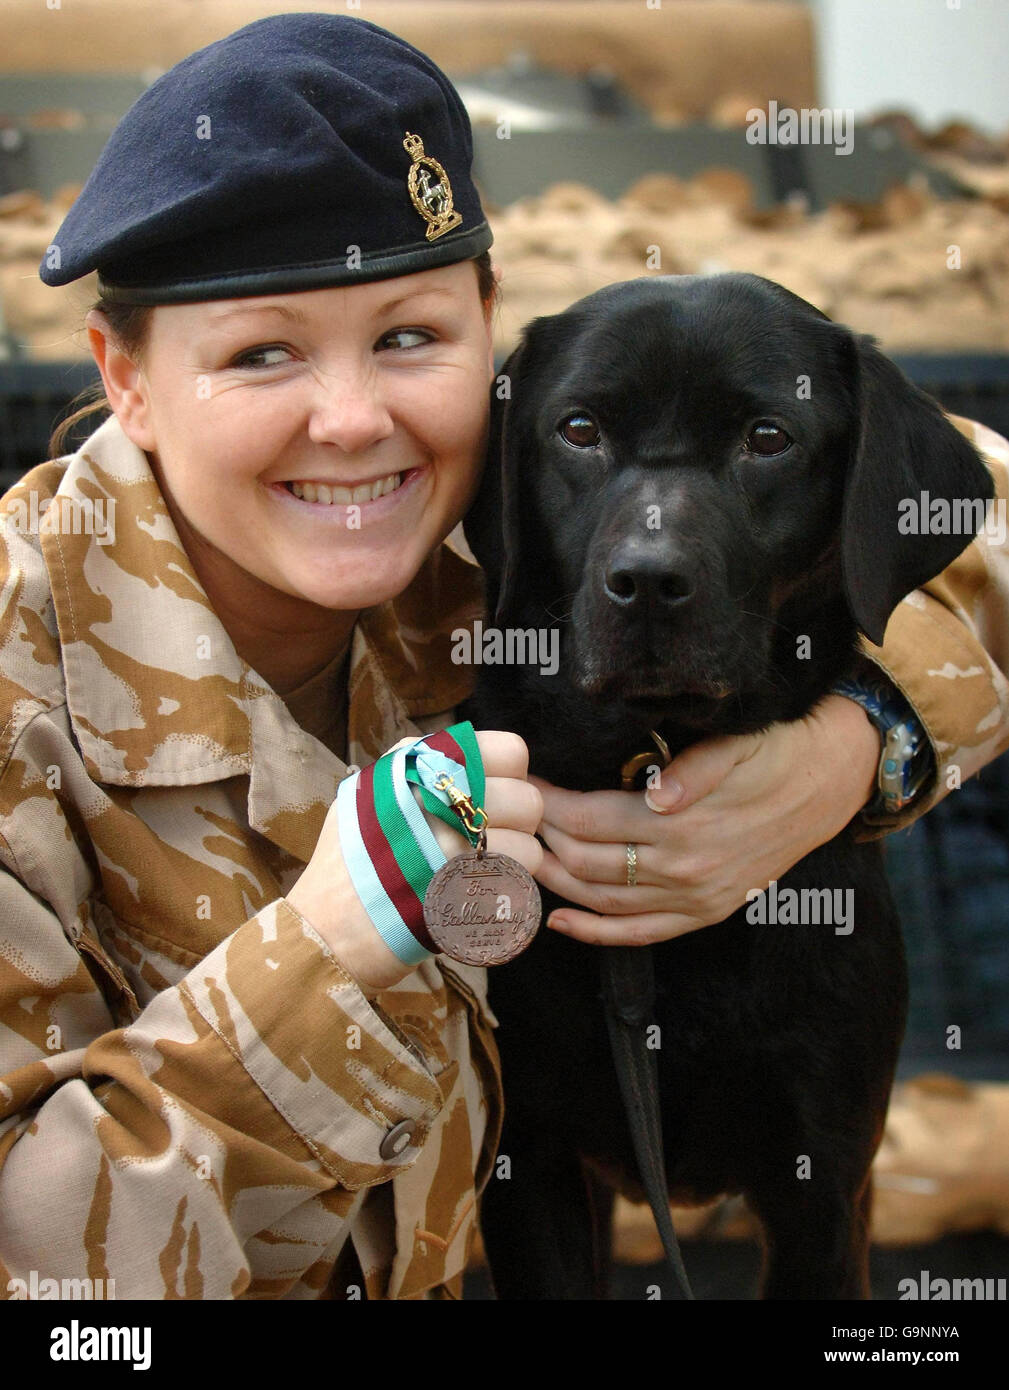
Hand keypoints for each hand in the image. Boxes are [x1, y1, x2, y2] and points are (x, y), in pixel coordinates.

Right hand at [287, 731, 542, 993]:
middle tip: (488, 842)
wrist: (322, 933)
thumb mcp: (368, 794)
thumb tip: (467, 756)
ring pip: (530, 848)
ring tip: (480, 874)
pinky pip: (519, 890)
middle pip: (528, 800)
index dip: (508, 777)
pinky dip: (505, 897)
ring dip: (513, 865)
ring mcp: (455, 851)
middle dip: (516, 824)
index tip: (489, 798)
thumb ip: (416, 768)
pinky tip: (475, 900)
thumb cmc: (346, 863)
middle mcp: (442, 804)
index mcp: (422, 769)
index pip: (511, 752)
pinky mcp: (466, 900)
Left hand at [534, 694, 879, 944]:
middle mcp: (686, 869)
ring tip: (520, 860)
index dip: (549, 805)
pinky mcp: (706, 910)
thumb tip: (657, 793)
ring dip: (556, 884)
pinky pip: (642, 933)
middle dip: (542, 840)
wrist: (832, 781)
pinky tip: (561, 921)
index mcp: (685, 824)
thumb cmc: (778, 750)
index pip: (591, 820)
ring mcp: (695, 897)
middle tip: (512, 818)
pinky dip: (597, 932)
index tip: (523, 786)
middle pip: (587, 863)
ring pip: (606, 902)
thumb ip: (695, 769)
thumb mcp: (739, 745)